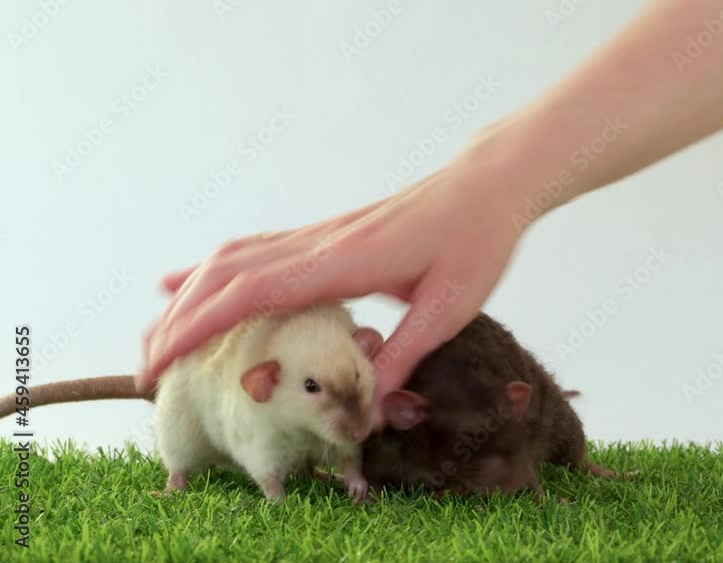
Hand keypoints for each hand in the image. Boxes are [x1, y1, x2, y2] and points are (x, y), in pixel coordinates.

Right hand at [140, 153, 529, 424]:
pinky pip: (257, 250)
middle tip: (146, 368)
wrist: (487, 186)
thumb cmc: (477, 242)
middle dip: (177, 320)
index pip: (251, 290)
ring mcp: (319, 235)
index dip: (199, 324)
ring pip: (233, 258)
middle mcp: (319, 243)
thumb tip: (363, 413)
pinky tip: (194, 282)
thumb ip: (402, 357)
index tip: (160, 360)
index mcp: (344, 261)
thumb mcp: (449, 308)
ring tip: (159, 336)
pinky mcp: (325, 236)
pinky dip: (217, 271)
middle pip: (224, 274)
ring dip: (189, 294)